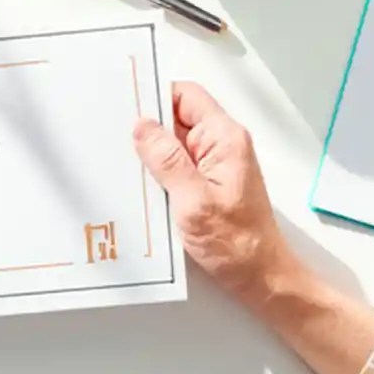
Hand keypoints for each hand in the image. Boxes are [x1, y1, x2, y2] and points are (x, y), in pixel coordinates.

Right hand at [130, 82, 373, 373]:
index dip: (155, 95)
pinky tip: (138, 184)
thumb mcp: (194, 201)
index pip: (186, 96)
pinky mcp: (206, 185)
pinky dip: (156, 172)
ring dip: (149, 153)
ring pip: (173, 144)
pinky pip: (176, 167)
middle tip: (112, 135)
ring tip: (119, 160)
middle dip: (146, 126)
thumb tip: (142, 126)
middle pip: (177, 117)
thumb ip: (167, 161)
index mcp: (224, 140)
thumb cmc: (236, 244)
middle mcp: (221, 146)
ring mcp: (214, 166)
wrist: (260, 278)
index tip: (125, 103)